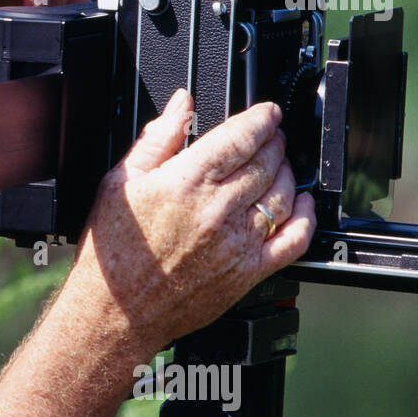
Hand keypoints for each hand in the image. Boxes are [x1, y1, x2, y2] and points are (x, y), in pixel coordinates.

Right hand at [64, 89, 315, 358]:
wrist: (114, 311)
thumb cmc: (113, 253)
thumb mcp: (119, 182)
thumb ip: (156, 139)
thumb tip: (180, 105)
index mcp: (186, 181)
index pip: (241, 136)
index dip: (262, 118)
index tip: (267, 112)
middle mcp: (217, 209)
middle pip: (266, 161)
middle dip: (275, 141)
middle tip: (273, 135)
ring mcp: (238, 242)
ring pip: (282, 194)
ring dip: (287, 172)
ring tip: (280, 164)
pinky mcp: (248, 272)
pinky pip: (294, 240)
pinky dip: (304, 217)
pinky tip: (300, 205)